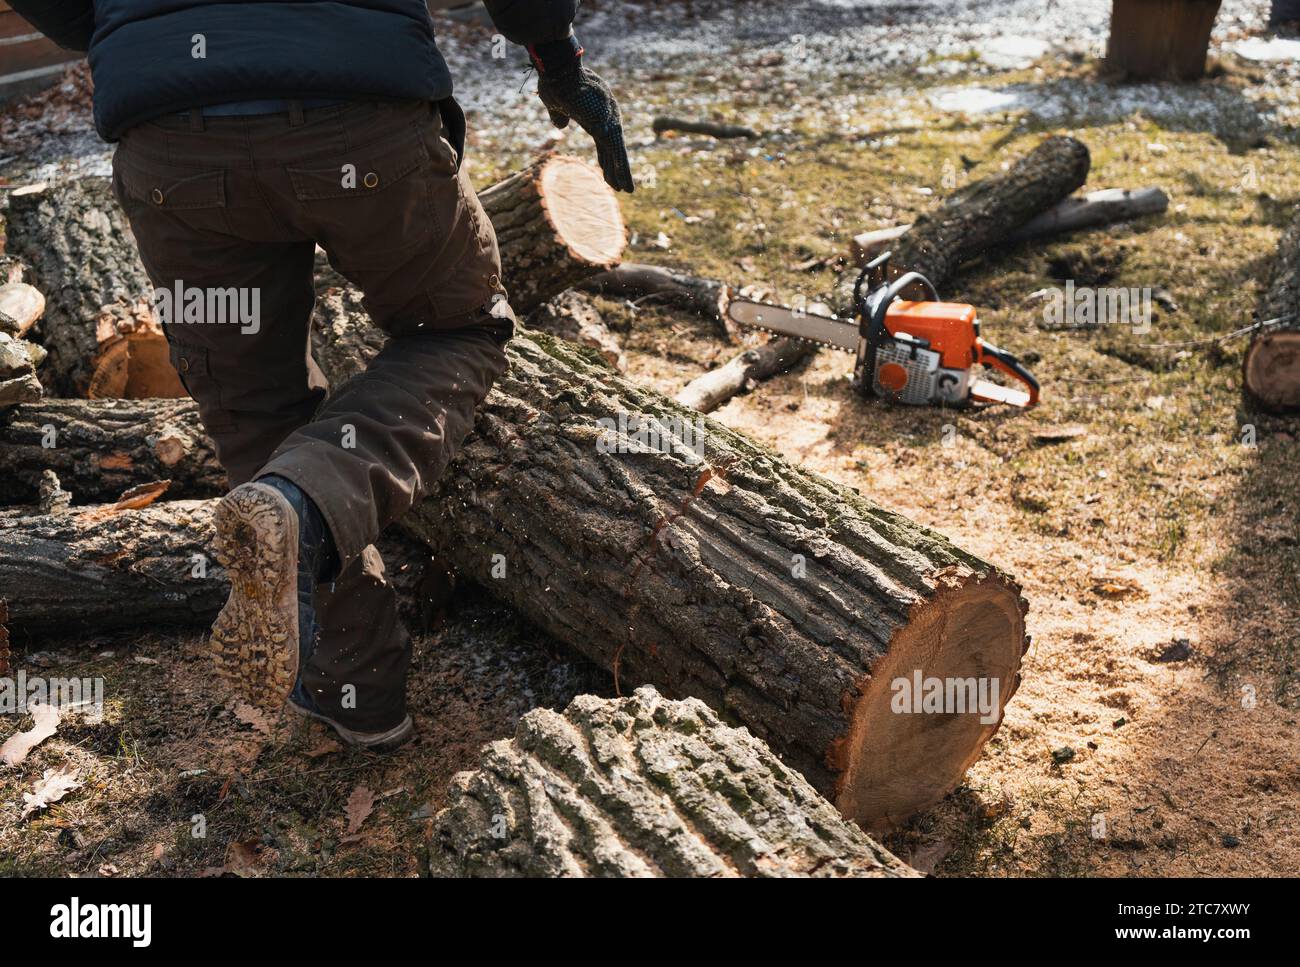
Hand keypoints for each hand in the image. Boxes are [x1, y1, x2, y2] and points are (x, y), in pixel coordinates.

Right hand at [537, 65, 633, 192]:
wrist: (560, 70)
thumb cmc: (555, 82)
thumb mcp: (555, 103)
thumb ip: (559, 116)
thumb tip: (560, 126)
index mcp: (596, 113)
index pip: (603, 140)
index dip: (606, 157)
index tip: (608, 171)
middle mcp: (607, 117)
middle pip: (613, 149)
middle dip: (616, 168)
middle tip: (622, 186)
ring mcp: (608, 121)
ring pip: (617, 153)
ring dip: (622, 174)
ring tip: (628, 190)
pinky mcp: (605, 127)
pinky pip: (616, 153)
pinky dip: (621, 169)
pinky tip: (624, 184)